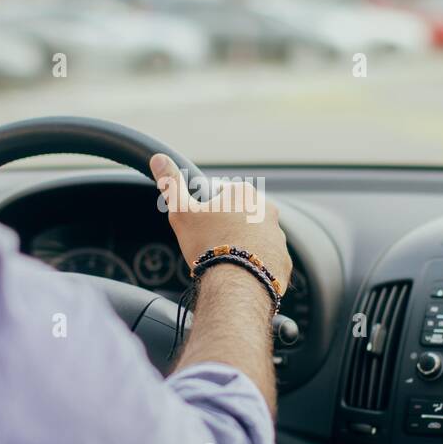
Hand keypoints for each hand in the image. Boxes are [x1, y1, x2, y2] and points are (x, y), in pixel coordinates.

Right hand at [149, 153, 291, 294]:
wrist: (236, 285)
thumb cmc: (208, 245)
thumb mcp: (181, 211)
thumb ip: (171, 183)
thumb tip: (158, 158)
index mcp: (244, 193)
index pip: (221, 194)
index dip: (206, 210)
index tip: (200, 225)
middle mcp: (267, 210)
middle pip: (240, 216)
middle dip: (226, 227)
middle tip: (210, 245)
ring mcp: (278, 236)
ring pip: (255, 237)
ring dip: (242, 245)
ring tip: (225, 263)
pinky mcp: (284, 260)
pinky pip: (267, 259)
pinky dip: (255, 265)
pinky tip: (240, 274)